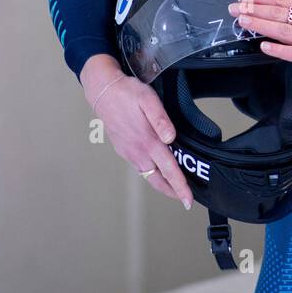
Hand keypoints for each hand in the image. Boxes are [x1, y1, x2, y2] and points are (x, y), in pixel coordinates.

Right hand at [81, 55, 194, 207]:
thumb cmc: (127, 93)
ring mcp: (128, 152)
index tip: (189, 201)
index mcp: (147, 141)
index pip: (169, 170)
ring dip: (162, 183)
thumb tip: (170, 139)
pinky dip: (152, 173)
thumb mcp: (148, 100)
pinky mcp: (123, 149)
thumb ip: (161, 119)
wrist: (102, 91)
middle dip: (172, 191)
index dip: (180, 187)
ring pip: (148, 175)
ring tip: (175, 186)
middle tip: (186, 199)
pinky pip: (140, 167)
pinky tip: (158, 169)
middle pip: (158, 180)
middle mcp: (137, 151)